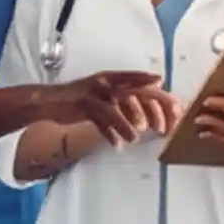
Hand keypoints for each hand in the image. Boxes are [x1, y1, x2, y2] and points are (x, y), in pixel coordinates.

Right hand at [40, 71, 181, 145]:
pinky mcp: (81, 106)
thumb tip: (147, 113)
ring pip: (115, 109)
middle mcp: (104, 83)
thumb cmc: (81, 100)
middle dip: (149, 111)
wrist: (50, 101)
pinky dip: (109, 134)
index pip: (138, 81)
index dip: (157, 92)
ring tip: (135, 139)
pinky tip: (117, 145)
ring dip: (126, 125)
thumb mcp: (104, 97)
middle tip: (161, 128)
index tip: (173, 102)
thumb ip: (123, 101)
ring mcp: (93, 93)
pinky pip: (99, 121)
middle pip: (132, 94)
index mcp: (111, 78)